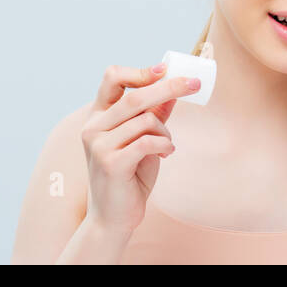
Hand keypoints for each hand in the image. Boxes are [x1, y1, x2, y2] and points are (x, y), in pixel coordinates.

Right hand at [80, 63, 200, 234]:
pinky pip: (148, 141)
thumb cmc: (129, 177)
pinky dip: (164, 145)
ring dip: (165, 132)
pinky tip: (165, 154)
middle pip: (135, 96)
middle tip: (194, 83)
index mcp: (98, 117)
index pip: (111, 79)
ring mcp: (99, 144)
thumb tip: (174, 89)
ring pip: (146, 120)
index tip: (165, 69)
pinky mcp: (111, 162)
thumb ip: (154, 116)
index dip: (139, 71)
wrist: (113, 217)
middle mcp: (93, 127)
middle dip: (169, 87)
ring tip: (166, 146)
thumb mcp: (143, 140)